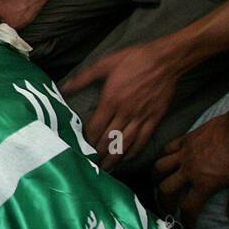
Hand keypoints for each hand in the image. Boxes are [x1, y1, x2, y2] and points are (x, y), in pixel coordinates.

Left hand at [63, 41, 179, 170]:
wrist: (164, 60)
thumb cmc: (133, 60)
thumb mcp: (104, 64)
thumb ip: (83, 78)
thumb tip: (64, 88)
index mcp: (111, 100)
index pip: (96, 127)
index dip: (88, 140)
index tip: (81, 149)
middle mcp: (125, 112)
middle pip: (109, 139)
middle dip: (99, 154)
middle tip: (91, 165)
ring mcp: (142, 116)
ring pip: (126, 142)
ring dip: (115, 157)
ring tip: (106, 169)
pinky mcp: (156, 118)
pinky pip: (144, 138)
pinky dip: (135, 150)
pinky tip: (127, 157)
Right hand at [154, 112, 228, 228]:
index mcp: (204, 184)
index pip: (189, 207)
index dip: (187, 219)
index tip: (188, 224)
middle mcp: (189, 171)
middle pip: (167, 189)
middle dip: (165, 202)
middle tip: (167, 207)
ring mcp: (185, 153)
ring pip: (160, 167)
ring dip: (157, 178)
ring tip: (159, 183)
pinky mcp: (186, 139)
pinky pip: (168, 148)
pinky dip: (165, 155)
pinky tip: (167, 158)